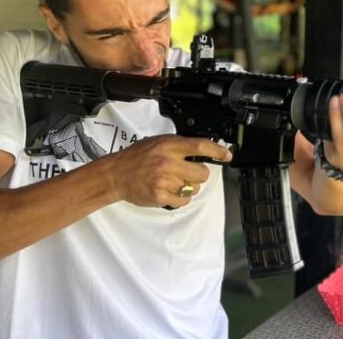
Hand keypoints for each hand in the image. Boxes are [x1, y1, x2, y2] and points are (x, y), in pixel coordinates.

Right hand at [105, 135, 231, 207]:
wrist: (116, 174)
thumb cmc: (137, 157)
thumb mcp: (159, 142)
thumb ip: (180, 145)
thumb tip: (204, 150)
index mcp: (169, 146)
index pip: (200, 146)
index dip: (217, 151)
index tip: (227, 155)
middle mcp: (168, 163)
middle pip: (202, 173)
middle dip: (199, 174)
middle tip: (188, 172)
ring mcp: (165, 181)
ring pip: (194, 187)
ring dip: (189, 186)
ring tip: (174, 181)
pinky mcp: (161, 196)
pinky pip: (184, 199)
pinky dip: (181, 197)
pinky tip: (171, 190)